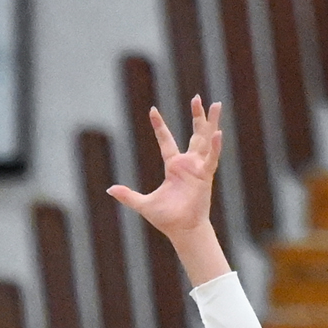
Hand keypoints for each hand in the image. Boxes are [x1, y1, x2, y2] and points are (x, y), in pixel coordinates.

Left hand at [107, 97, 222, 238]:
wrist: (181, 230)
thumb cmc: (166, 218)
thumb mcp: (143, 204)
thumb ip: (127, 195)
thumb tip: (109, 189)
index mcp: (174, 167)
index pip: (166, 141)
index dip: (160, 126)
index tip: (152, 110)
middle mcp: (188, 164)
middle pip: (194, 134)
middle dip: (196, 116)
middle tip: (197, 97)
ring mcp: (198, 168)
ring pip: (206, 139)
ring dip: (210, 122)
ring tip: (217, 104)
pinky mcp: (205, 176)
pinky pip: (211, 158)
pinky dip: (215, 147)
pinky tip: (217, 132)